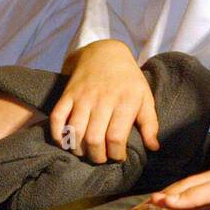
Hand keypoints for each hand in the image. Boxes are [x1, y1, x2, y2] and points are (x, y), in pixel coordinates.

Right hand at [50, 39, 158, 163]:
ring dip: (78, 149)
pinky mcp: (68, 94)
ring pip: (75, 131)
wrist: (105, 52)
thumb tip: (153, 148)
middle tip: (101, 157)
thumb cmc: (128, 80)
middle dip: (97, 156)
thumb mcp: (145, 97)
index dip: (116, 154)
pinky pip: (57, 117)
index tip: (118, 156)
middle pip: (94, 139)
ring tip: (85, 152)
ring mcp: (83, 96)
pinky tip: (65, 142)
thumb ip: (150, 124)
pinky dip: (57, 134)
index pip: (116, 138)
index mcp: (125, 101)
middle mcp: (103, 99)